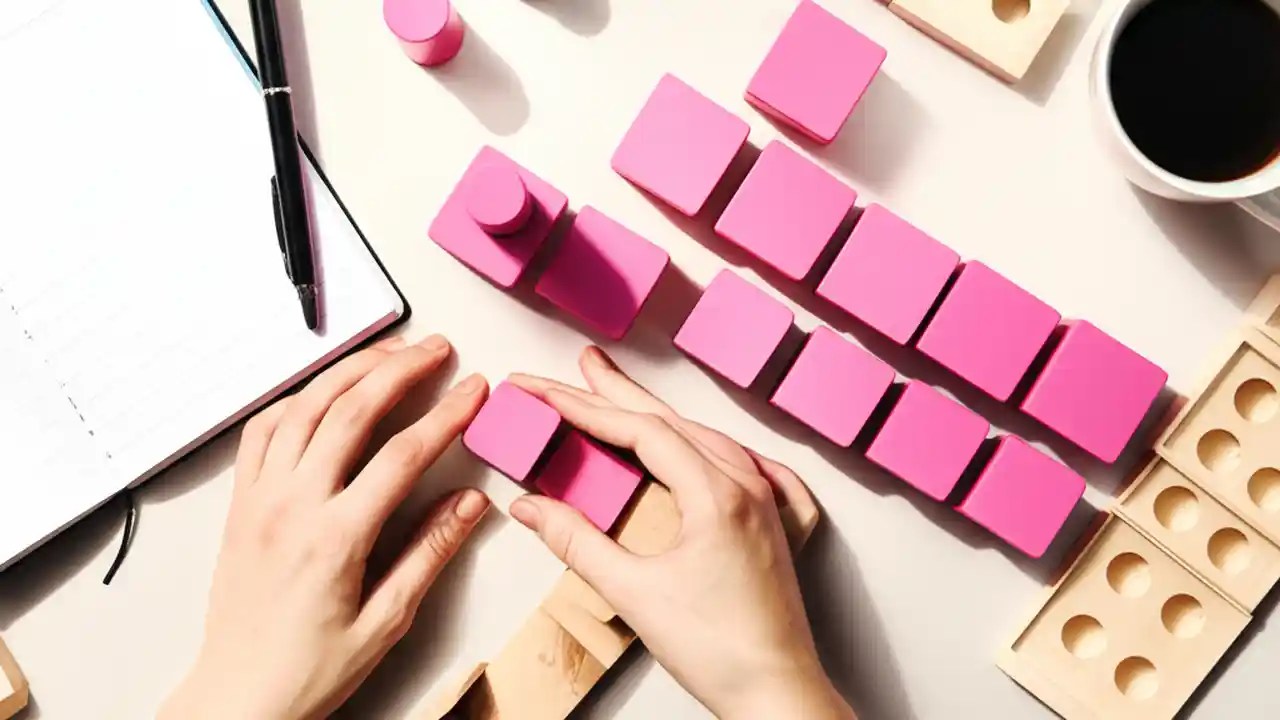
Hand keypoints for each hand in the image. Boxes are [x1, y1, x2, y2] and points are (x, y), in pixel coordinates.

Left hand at [161, 335, 490, 719]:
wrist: (238, 695)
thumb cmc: (307, 669)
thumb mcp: (386, 620)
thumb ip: (430, 553)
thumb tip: (469, 503)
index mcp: (335, 539)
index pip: (403, 454)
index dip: (446, 414)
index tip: (472, 391)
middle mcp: (291, 507)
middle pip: (351, 411)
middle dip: (400, 369)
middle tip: (435, 350)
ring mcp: (260, 499)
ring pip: (304, 407)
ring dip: (349, 370)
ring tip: (387, 352)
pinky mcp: (241, 502)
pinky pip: (263, 429)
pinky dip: (297, 397)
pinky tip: (322, 389)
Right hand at [508, 347, 852, 719]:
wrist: (778, 693)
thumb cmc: (719, 650)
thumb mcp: (634, 593)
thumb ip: (577, 542)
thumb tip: (530, 507)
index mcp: (717, 493)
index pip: (639, 430)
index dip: (584, 405)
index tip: (543, 388)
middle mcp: (746, 484)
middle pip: (671, 421)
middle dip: (618, 391)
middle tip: (579, 364)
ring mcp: (765, 500)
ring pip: (702, 436)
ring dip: (655, 414)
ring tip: (619, 395)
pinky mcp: (771, 520)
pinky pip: (736, 460)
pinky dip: (700, 442)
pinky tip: (697, 439)